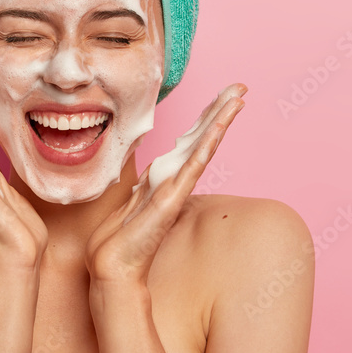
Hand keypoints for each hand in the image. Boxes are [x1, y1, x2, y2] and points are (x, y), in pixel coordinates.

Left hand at [84, 83, 247, 285]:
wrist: (112, 266)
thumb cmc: (116, 239)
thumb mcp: (126, 202)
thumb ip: (137, 188)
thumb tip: (139, 178)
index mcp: (162, 178)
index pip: (186, 142)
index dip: (202, 120)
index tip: (218, 97)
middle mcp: (173, 180)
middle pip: (200, 138)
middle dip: (219, 111)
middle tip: (239, 87)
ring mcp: (175, 188)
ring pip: (201, 146)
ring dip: (219, 120)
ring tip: (237, 97)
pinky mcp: (172, 198)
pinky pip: (193, 165)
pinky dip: (207, 144)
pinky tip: (218, 126)